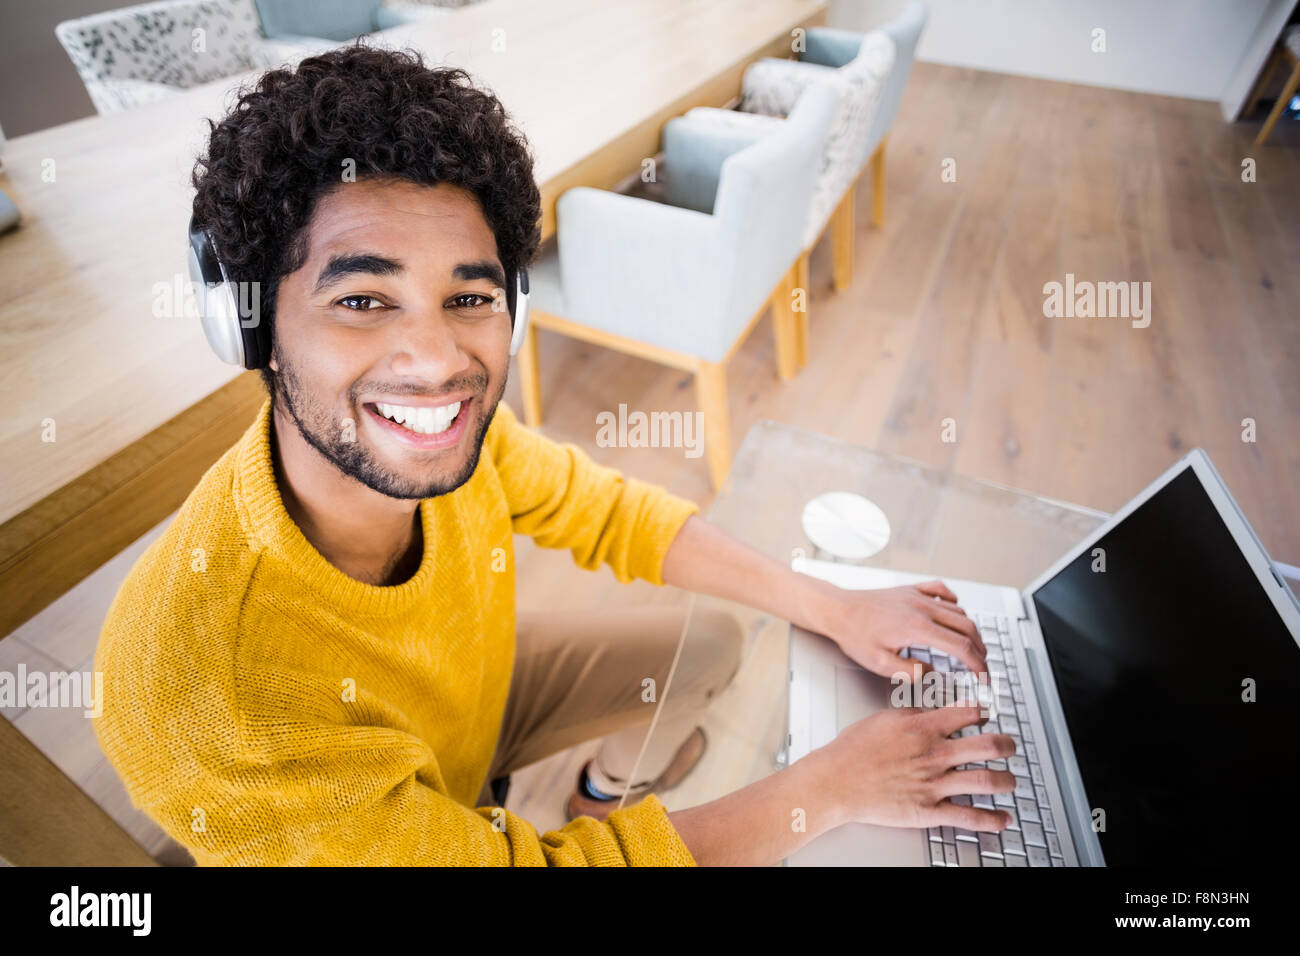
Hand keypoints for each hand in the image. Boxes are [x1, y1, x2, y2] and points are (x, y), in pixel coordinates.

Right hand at [804, 706, 1015, 831]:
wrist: (835, 781)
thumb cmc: (852, 751)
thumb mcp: (884, 719)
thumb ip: (913, 716)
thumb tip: (932, 713)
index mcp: (923, 728)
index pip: (969, 713)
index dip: (984, 713)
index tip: (987, 716)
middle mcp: (934, 754)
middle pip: (988, 746)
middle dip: (1006, 745)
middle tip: (1010, 747)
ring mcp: (934, 784)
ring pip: (986, 781)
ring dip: (1006, 781)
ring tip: (1010, 780)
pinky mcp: (928, 810)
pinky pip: (968, 817)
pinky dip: (991, 820)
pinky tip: (1002, 819)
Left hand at [809, 579, 985, 677]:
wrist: (838, 610)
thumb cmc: (854, 635)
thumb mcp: (880, 664)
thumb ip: (911, 672)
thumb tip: (933, 673)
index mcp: (917, 628)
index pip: (960, 647)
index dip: (978, 665)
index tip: (983, 677)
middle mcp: (922, 608)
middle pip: (967, 627)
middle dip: (980, 649)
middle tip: (982, 665)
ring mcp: (918, 596)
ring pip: (958, 611)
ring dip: (969, 630)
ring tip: (970, 647)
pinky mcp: (912, 590)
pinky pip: (943, 591)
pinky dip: (955, 604)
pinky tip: (955, 612)